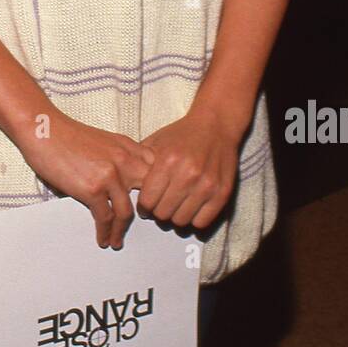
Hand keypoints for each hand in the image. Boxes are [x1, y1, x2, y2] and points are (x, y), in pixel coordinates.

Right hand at [14, 109, 155, 249]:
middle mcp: (125, 160)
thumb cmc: (68, 135)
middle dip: (147, 215)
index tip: (152, 207)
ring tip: (117, 241)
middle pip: (148, 194)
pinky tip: (103, 238)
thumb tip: (123, 185)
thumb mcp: (104, 141)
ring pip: (126, 213)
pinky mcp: (93, 188)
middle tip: (139, 228)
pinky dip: (105, 232)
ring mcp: (110, 175)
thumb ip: (119, 158)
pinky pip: (105, 218)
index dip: (158, 191)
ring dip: (121, 231)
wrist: (44, 129)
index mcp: (129, 147)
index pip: (156, 172)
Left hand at [136, 96, 247, 229]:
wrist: (216, 124)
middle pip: (163, 214)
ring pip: (181, 221)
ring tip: (176, 206)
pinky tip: (191, 208)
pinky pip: (201, 222)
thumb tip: (125, 186)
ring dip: (176, 217)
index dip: (144, 206)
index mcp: (167, 161)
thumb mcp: (156, 142)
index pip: (147, 201)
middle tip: (161, 205)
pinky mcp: (222, 193)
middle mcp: (187, 175)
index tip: (146, 205)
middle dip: (158, 211)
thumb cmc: (183, 133)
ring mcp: (206, 185)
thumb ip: (140, 163)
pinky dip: (194, 219)